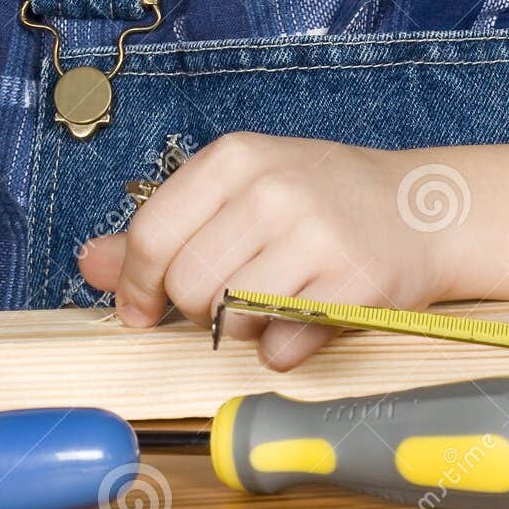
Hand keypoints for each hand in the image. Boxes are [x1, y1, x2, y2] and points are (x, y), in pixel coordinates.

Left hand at [77, 132, 458, 369]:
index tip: (142, 309)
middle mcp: (274, 191)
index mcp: (236, 159)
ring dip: (242, 328)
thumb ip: (163, 228)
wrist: (420, 207)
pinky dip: (284, 347)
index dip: (136, 286)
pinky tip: (306, 313)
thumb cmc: (318, 198)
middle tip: (228, 294)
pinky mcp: (355, 285)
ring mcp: (317, 237)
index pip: (151, 235)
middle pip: (188, 286)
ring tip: (274, 296)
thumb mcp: (239, 190)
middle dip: (197, 308)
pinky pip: (281, 349)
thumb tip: (88, 263)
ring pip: (230, 321)